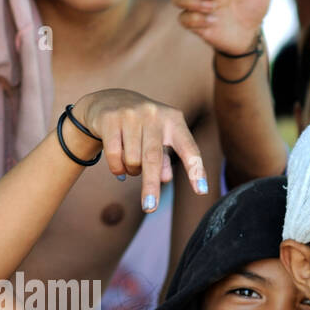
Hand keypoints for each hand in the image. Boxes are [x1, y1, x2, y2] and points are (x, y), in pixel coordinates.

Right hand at [72, 89, 208, 213]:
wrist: (108, 101)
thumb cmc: (141, 127)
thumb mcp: (158, 140)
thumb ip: (164, 159)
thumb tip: (165, 178)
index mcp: (174, 120)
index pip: (188, 148)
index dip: (195, 170)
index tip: (201, 191)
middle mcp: (154, 114)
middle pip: (153, 159)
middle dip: (151, 186)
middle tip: (150, 208)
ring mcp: (131, 115)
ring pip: (132, 159)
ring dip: (131, 172)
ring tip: (131, 166)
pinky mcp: (111, 119)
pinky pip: (114, 156)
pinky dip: (117, 168)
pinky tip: (118, 167)